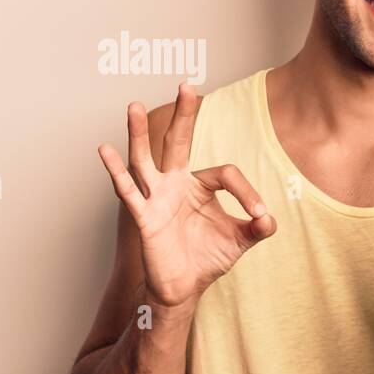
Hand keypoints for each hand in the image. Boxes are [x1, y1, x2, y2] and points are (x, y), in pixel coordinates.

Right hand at [97, 83, 276, 308]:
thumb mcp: (241, 240)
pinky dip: (116, 171)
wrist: (185, 287)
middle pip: (178, 143)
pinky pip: (128, 192)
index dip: (247, 193)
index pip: (226, 174)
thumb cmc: (208, 258)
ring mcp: (157, 198)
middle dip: (183, 116)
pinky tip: (105, 150)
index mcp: (200, 186)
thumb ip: (258, 227)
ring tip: (135, 106)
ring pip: (145, 160)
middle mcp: (176, 185)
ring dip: (139, 134)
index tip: (259, 214)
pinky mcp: (144, 217)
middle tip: (187, 86)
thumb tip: (269, 217)